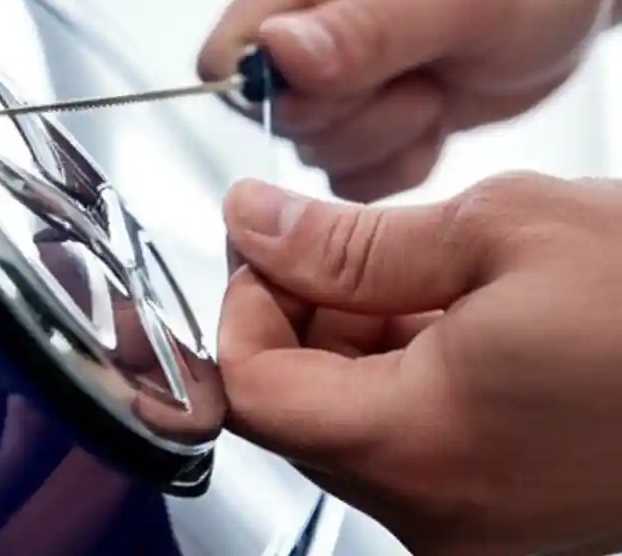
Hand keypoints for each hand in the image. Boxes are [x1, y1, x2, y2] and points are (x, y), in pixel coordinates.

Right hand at [199, 0, 613, 201]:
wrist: (573, 0)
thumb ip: (365, 29)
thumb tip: (275, 51)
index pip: (226, 55)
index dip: (271, 92)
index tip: (347, 82)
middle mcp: (300, 27)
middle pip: (274, 116)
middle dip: (357, 114)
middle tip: (422, 76)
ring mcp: (325, 80)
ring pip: (312, 154)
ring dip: (387, 139)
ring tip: (436, 91)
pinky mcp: (354, 126)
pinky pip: (348, 181)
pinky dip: (400, 166)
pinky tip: (435, 120)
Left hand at [219, 173, 621, 554]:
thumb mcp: (497, 231)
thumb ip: (348, 241)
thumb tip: (256, 224)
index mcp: (419, 447)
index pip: (256, 390)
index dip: (243, 306)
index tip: (266, 245)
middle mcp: (437, 513)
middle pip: (298, 412)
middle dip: (300, 316)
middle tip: (333, 242)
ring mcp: (473, 528)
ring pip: (351, 426)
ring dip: (354, 342)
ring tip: (419, 272)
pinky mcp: (506, 520)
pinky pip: (411, 445)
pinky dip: (404, 375)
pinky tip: (453, 315)